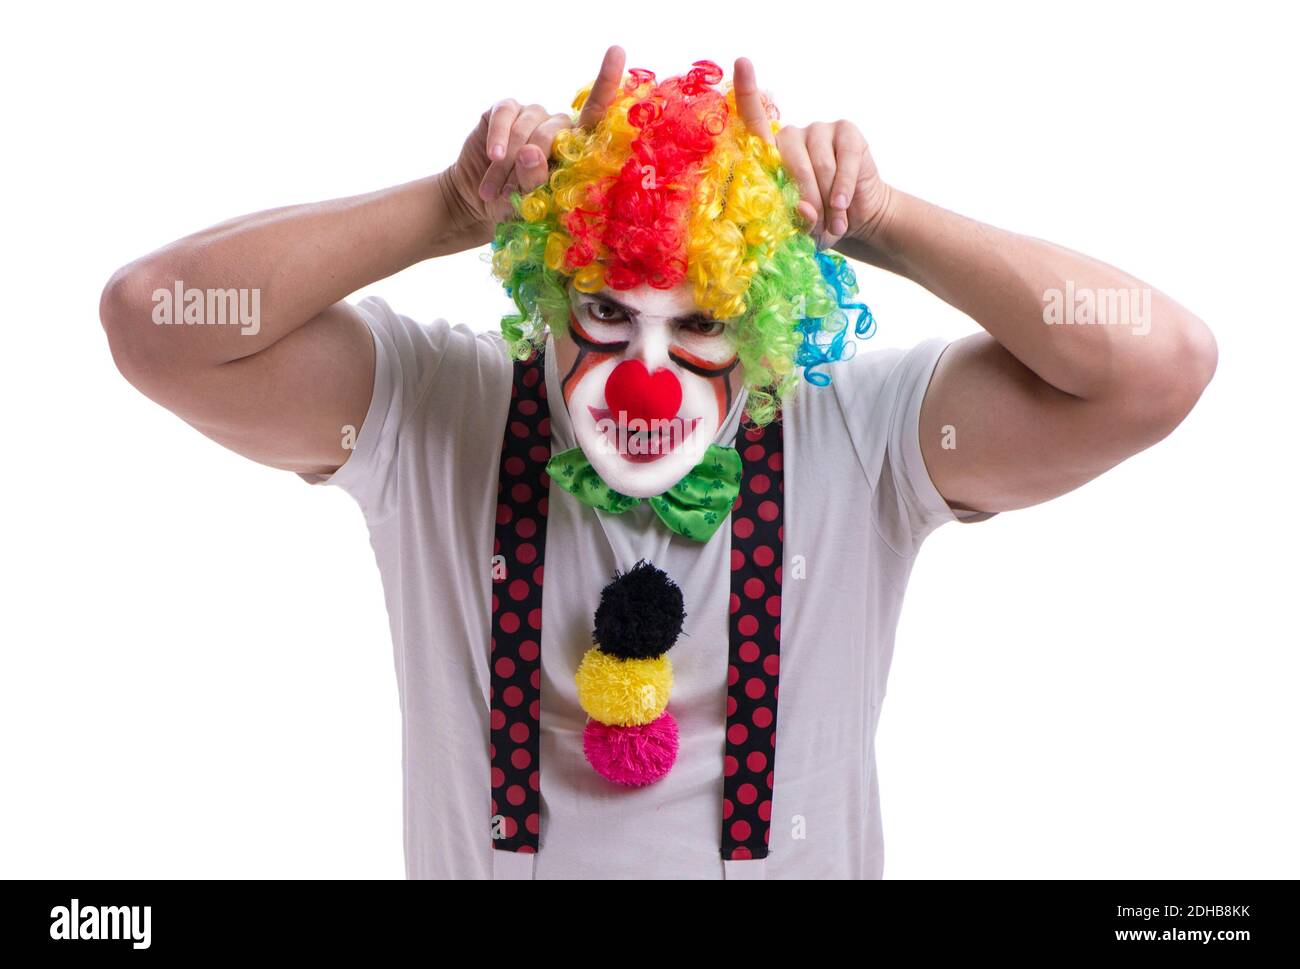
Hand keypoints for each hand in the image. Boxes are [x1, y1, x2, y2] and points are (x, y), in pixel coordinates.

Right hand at [439, 45, 627, 238]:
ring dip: (509, 163)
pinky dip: (498, 137)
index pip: (597, 114)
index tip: (616, 51)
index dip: (606, 81)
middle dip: (531, 165)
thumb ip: (534, 182)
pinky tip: (492, 157)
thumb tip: (532, 152)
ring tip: (493, 190)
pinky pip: (505, 115)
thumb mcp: (528, 204)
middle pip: (555, 132)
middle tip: (511, 194)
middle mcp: (559, 126)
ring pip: (528, 128)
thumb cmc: (515, 206)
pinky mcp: (506, 109)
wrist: (477, 200)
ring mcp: (533, 115)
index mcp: (576, 149)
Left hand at [732, 57, 893, 250]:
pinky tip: (843, 205)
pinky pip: (843, 162)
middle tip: (817, 224)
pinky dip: (843, 189)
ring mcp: (819, 129)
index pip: (752, 119)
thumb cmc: (815, 220)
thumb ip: (794, 219)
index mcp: (768, 155)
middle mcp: (791, 135)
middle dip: (805, 198)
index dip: (747, 91)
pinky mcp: (846, 132)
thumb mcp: (798, 226)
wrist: (853, 217)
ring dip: (827, 202)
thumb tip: (803, 207)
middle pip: (789, 162)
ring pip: (819, 166)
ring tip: (834, 223)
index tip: (742, 63)